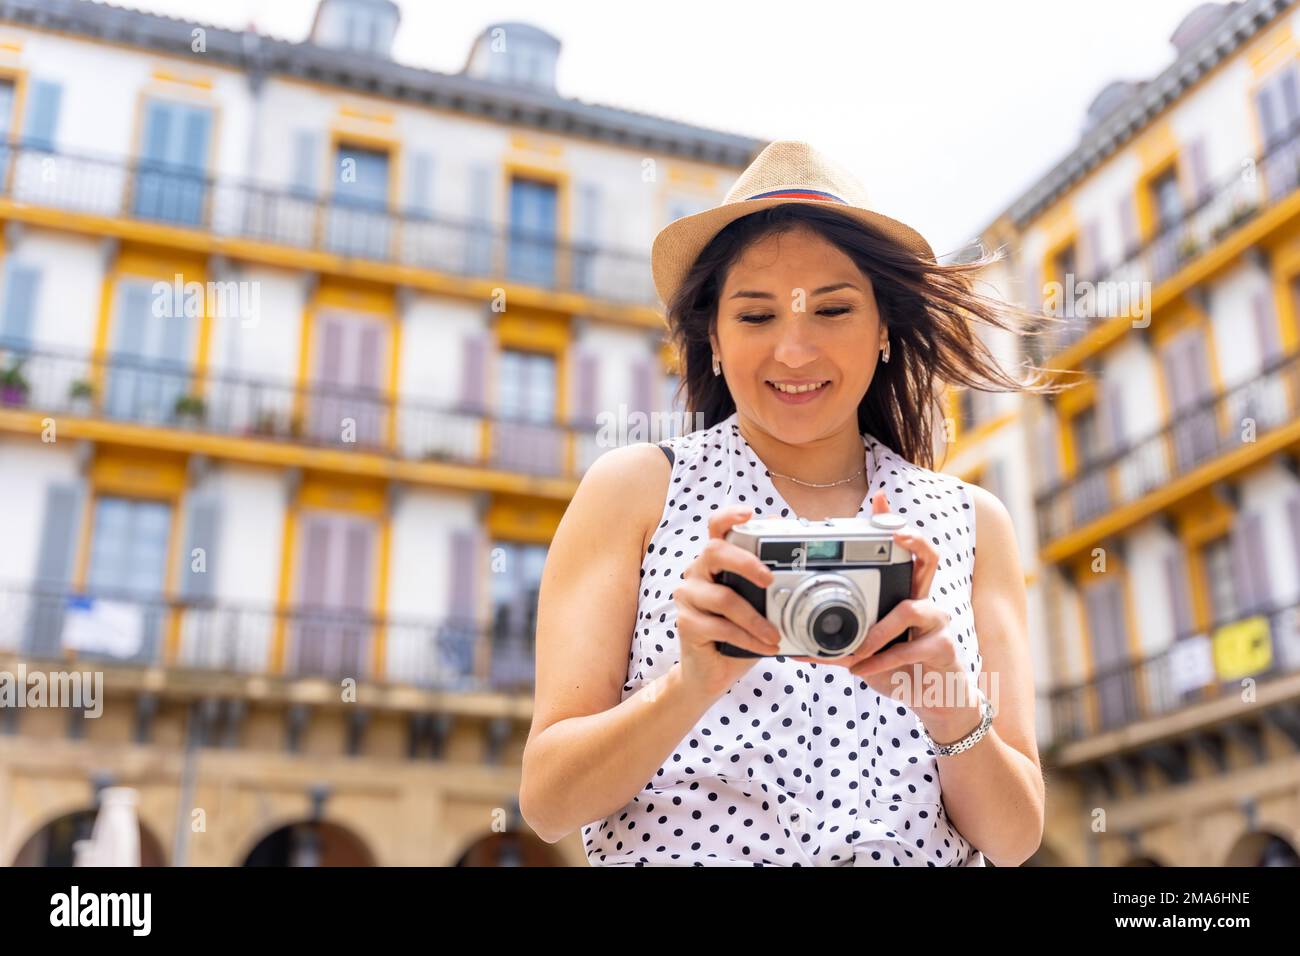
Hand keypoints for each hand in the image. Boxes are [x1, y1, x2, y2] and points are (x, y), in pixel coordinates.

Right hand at [674, 505, 782, 700]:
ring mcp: (688, 597)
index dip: (730, 516)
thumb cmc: (738, 633)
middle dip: (746, 562)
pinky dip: (748, 639)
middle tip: (769, 579)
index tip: (750, 513)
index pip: (716, 528)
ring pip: (723, 597)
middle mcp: (697, 573)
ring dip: (755, 618)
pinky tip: (765, 647)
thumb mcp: (759, 605)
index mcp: (716, 562)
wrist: (711, 672)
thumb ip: (771, 583)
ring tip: (775, 634)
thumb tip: (800, 567)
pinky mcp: (686, 623)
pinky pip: (721, 627)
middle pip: (714, 551)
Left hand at [790, 490, 981, 740]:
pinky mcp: (944, 648)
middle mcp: (925, 602)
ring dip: (876, 633)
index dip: (894, 525)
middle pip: (928, 558)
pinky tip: (863, 670)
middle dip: (913, 541)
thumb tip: (794, 649)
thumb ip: (837, 644)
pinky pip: (910, 648)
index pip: (904, 553)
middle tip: (897, 533)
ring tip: (854, 654)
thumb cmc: (899, 671)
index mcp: (904, 596)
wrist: (934, 705)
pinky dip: (881, 660)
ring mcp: (938, 623)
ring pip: (910, 608)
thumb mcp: (865, 653)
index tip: (879, 500)